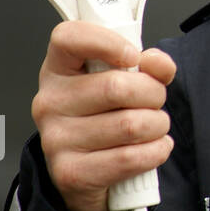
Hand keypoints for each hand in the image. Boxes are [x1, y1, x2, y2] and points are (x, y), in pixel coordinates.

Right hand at [31, 21, 176, 210]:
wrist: (84, 172)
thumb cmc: (104, 117)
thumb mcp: (123, 82)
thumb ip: (148, 66)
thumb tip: (159, 64)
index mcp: (59, 70)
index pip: (68, 38)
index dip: (107, 42)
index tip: (132, 55)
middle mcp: (50, 102)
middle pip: (117, 87)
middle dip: (154, 94)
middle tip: (155, 101)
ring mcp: (56, 139)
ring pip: (131, 125)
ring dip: (158, 125)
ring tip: (153, 126)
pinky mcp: (70, 173)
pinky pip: (130, 158)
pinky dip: (156, 151)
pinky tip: (154, 147)